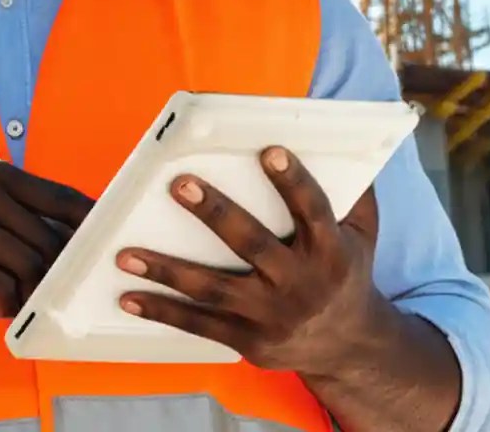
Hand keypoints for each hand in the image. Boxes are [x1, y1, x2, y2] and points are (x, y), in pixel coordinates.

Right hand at [0, 161, 93, 318]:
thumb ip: (30, 220)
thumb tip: (89, 239)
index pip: (61, 197)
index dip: (91, 224)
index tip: (109, 245)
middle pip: (48, 237)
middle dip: (57, 273)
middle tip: (55, 296)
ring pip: (28, 262)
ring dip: (31, 292)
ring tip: (24, 303)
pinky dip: (6, 303)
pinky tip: (1, 308)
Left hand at [116, 146, 389, 376]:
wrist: (347, 347)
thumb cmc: (346, 274)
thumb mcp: (363, 236)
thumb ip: (356, 195)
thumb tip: (352, 142)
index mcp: (331, 251)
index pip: (313, 211)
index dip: (293, 182)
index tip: (269, 151)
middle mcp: (301, 284)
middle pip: (252, 244)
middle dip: (215, 213)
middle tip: (179, 184)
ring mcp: (271, 316)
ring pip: (213, 288)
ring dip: (166, 270)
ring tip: (126, 253)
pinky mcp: (249, 341)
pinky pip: (200, 325)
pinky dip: (162, 311)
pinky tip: (128, 297)